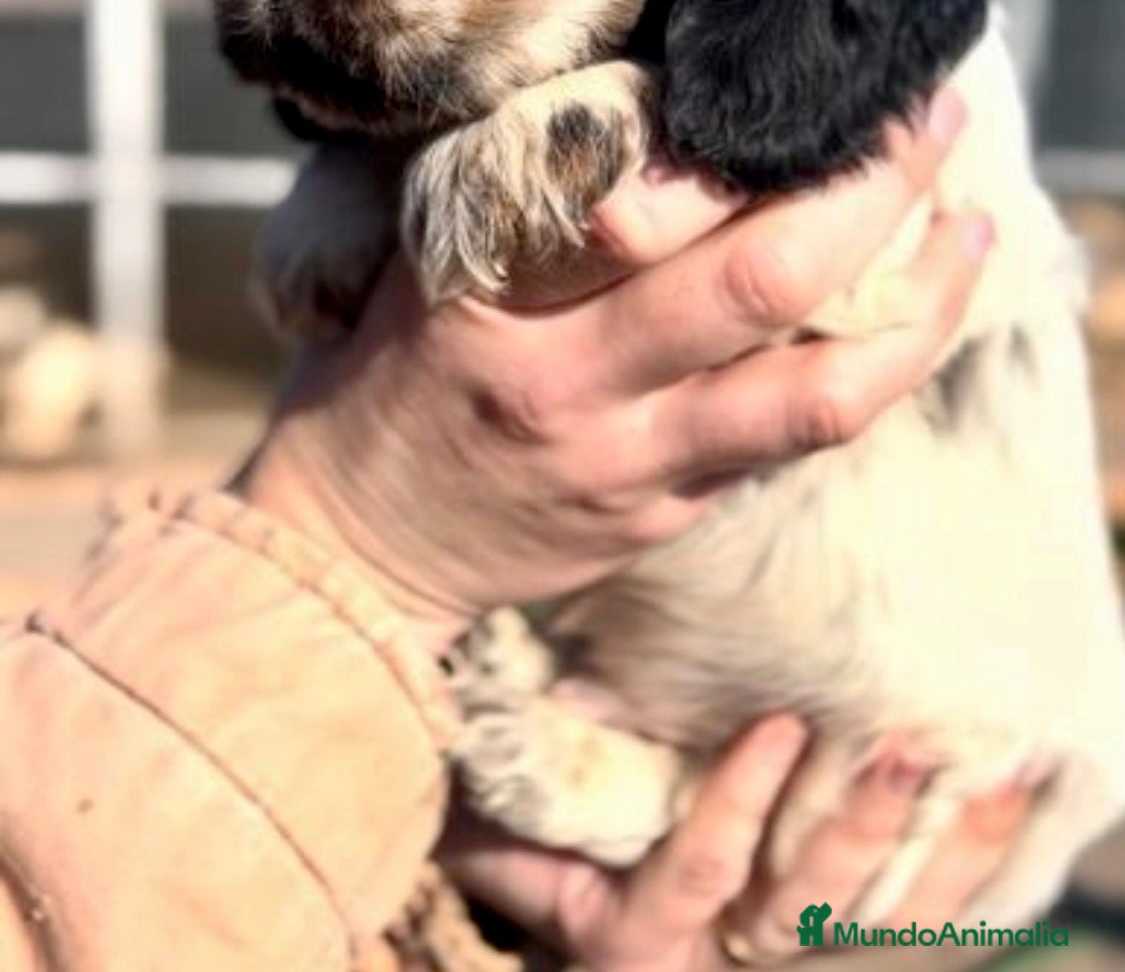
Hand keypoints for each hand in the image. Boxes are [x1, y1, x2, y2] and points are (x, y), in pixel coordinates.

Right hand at [240, 89, 986, 650]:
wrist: (355, 553)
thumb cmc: (381, 381)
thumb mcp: (423, 267)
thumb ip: (528, 201)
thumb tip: (655, 111)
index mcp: (493, 303)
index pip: (638, 203)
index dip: (744, 139)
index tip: (809, 79)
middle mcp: (573, 387)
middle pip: (758, 283)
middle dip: (868, 192)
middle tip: (929, 120)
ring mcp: (632, 468)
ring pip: (815, 394)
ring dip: (915, 308)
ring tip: (968, 234)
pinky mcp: (667, 518)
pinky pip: (794, 444)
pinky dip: (868, 374)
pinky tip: (911, 319)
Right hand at [440, 716, 1032, 969]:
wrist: (648, 971)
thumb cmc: (577, 904)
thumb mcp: (534, 878)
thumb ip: (507, 830)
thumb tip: (469, 752)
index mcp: (651, 942)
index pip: (701, 872)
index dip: (739, 806)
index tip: (776, 725)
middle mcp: (737, 964)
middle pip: (809, 905)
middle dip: (858, 826)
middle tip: (901, 743)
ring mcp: (807, 971)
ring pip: (888, 924)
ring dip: (944, 849)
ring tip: (985, 765)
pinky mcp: (859, 960)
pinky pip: (931, 929)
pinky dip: (980, 869)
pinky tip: (1014, 795)